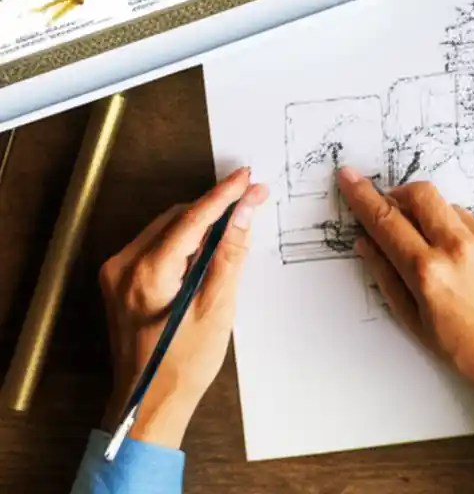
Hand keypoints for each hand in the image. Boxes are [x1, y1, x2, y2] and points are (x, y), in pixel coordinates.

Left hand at [99, 168, 268, 447]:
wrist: (150, 401)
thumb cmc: (184, 364)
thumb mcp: (217, 308)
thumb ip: (229, 254)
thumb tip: (243, 213)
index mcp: (147, 273)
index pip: (191, 219)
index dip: (223, 195)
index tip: (247, 178)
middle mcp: (123, 266)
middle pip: (176, 219)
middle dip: (214, 208)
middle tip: (251, 200)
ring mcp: (117, 274)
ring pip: (166, 229)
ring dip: (200, 223)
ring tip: (235, 224)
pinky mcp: (120, 282)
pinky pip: (155, 246)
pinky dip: (183, 241)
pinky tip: (207, 248)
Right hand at [337, 168, 473, 426]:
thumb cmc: (468, 352)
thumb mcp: (415, 323)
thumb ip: (387, 277)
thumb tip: (366, 243)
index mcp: (428, 272)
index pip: (386, 221)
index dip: (363, 196)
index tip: (350, 178)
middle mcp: (458, 248)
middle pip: (421, 194)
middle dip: (400, 194)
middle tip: (392, 209)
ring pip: (449, 208)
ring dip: (433, 218)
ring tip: (436, 253)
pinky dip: (461, 234)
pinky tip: (467, 266)